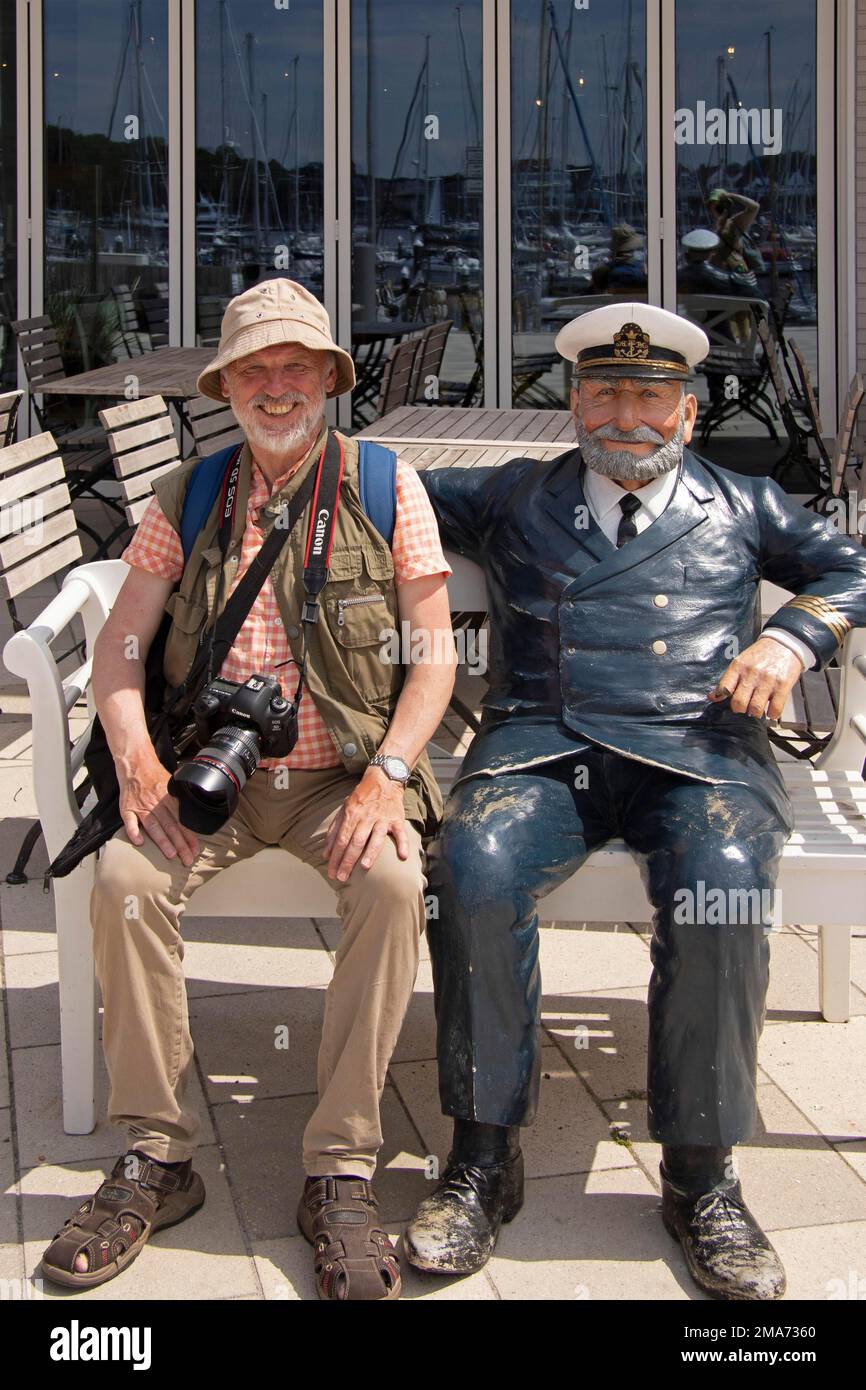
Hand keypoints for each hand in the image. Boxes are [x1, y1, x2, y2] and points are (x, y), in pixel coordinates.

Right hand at [118, 750, 199, 866]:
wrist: (135, 761)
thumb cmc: (154, 774)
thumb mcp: (172, 784)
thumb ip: (179, 800)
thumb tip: (192, 813)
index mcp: (169, 799)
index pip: (182, 820)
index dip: (189, 836)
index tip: (196, 849)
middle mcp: (156, 803)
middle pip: (171, 826)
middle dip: (180, 844)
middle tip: (188, 859)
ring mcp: (141, 806)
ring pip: (154, 826)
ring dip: (163, 841)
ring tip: (171, 855)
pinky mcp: (127, 807)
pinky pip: (129, 821)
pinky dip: (133, 831)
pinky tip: (139, 843)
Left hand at [324, 768, 409, 881]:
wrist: (383, 780)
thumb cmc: (361, 798)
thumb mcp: (344, 809)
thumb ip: (334, 831)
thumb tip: (325, 853)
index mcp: (352, 814)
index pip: (341, 840)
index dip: (335, 857)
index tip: (332, 872)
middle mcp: (366, 817)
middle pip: (356, 842)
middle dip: (348, 861)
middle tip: (342, 878)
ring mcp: (383, 818)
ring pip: (376, 838)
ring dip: (371, 853)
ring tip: (364, 868)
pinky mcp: (397, 818)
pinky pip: (401, 832)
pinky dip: (403, 844)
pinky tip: (402, 857)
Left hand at [708, 635, 803, 720]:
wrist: (784, 643)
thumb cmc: (761, 655)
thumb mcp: (741, 662)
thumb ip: (728, 679)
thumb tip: (712, 697)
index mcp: (738, 666)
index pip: (724, 689)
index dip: (724, 699)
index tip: (730, 700)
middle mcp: (752, 673)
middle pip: (739, 703)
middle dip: (740, 709)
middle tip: (745, 707)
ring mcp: (767, 680)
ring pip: (755, 709)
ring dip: (755, 713)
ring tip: (757, 709)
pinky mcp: (783, 685)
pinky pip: (775, 709)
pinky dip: (772, 714)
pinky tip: (771, 710)